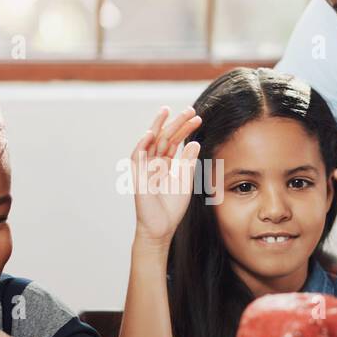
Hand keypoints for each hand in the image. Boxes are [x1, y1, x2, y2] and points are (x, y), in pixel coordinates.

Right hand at [130, 105, 201, 243]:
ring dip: (158, 126)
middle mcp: (155, 162)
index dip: (186, 129)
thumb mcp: (184, 181)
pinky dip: (143, 144)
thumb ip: (188, 162)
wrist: (161, 227)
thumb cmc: (172, 208)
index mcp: (166, 163)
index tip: (198, 118)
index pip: (175, 141)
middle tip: (190, 110)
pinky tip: (151, 133)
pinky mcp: (137, 175)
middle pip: (165, 137)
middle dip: (176, 123)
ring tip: (168, 111)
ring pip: (151, 141)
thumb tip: (194, 142)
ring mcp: (145, 167)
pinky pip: (137, 156)